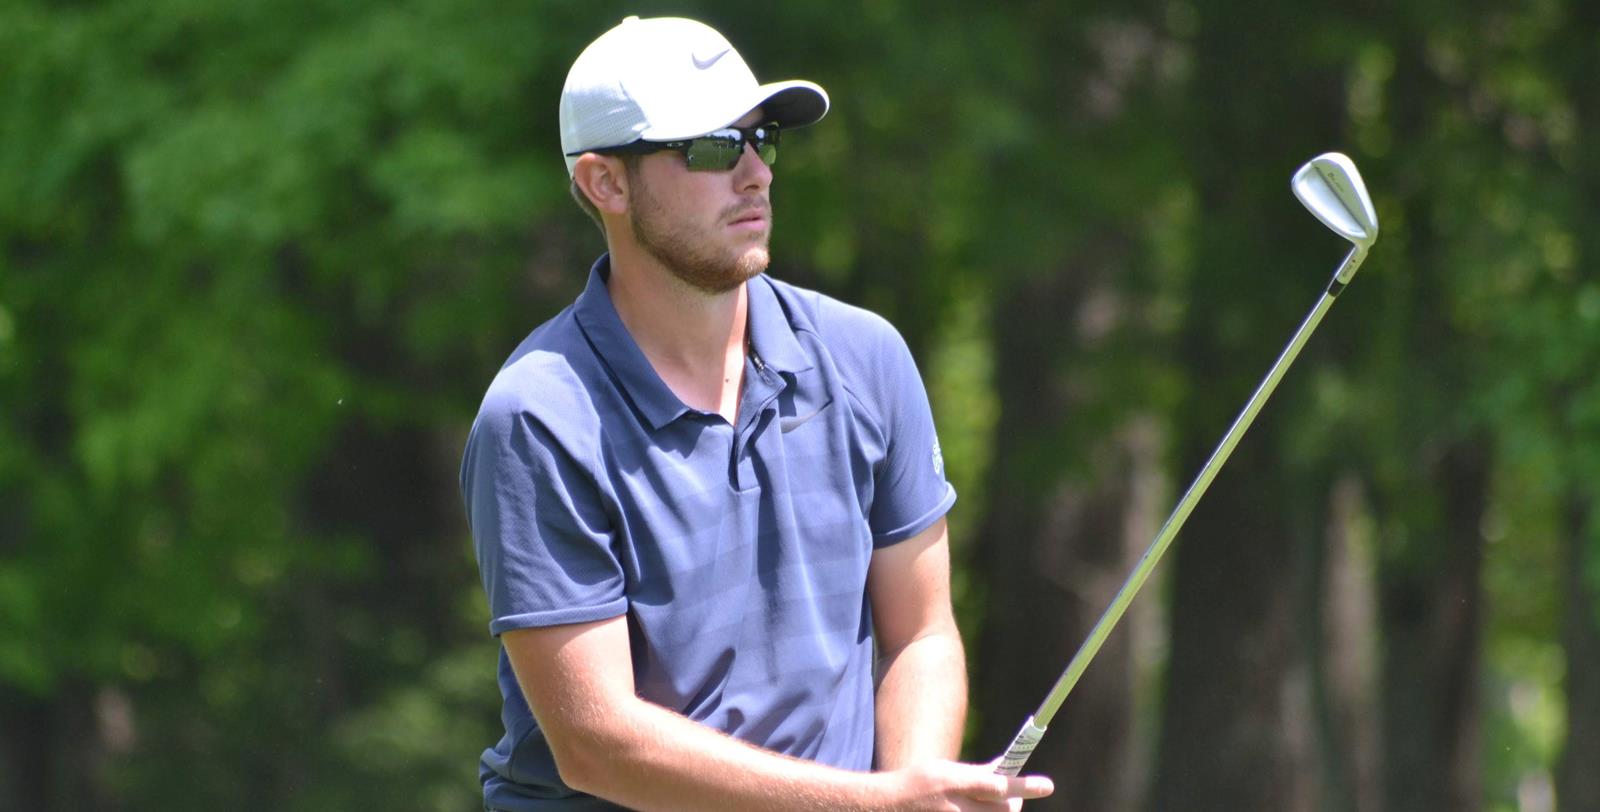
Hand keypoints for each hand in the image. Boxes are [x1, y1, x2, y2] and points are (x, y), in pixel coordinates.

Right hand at [879, 760, 1053, 810]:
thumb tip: (1005, 769)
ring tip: (989, 806)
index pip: (998, 786)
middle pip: (1003, 811)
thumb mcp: (946, 771)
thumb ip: (976, 774)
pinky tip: (977, 810)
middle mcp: (955, 808)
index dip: (1024, 786)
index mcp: (953, 783)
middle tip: (1015, 799)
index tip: (1047, 785)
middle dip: (1015, 803)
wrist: (887, 808)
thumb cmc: (918, 784)